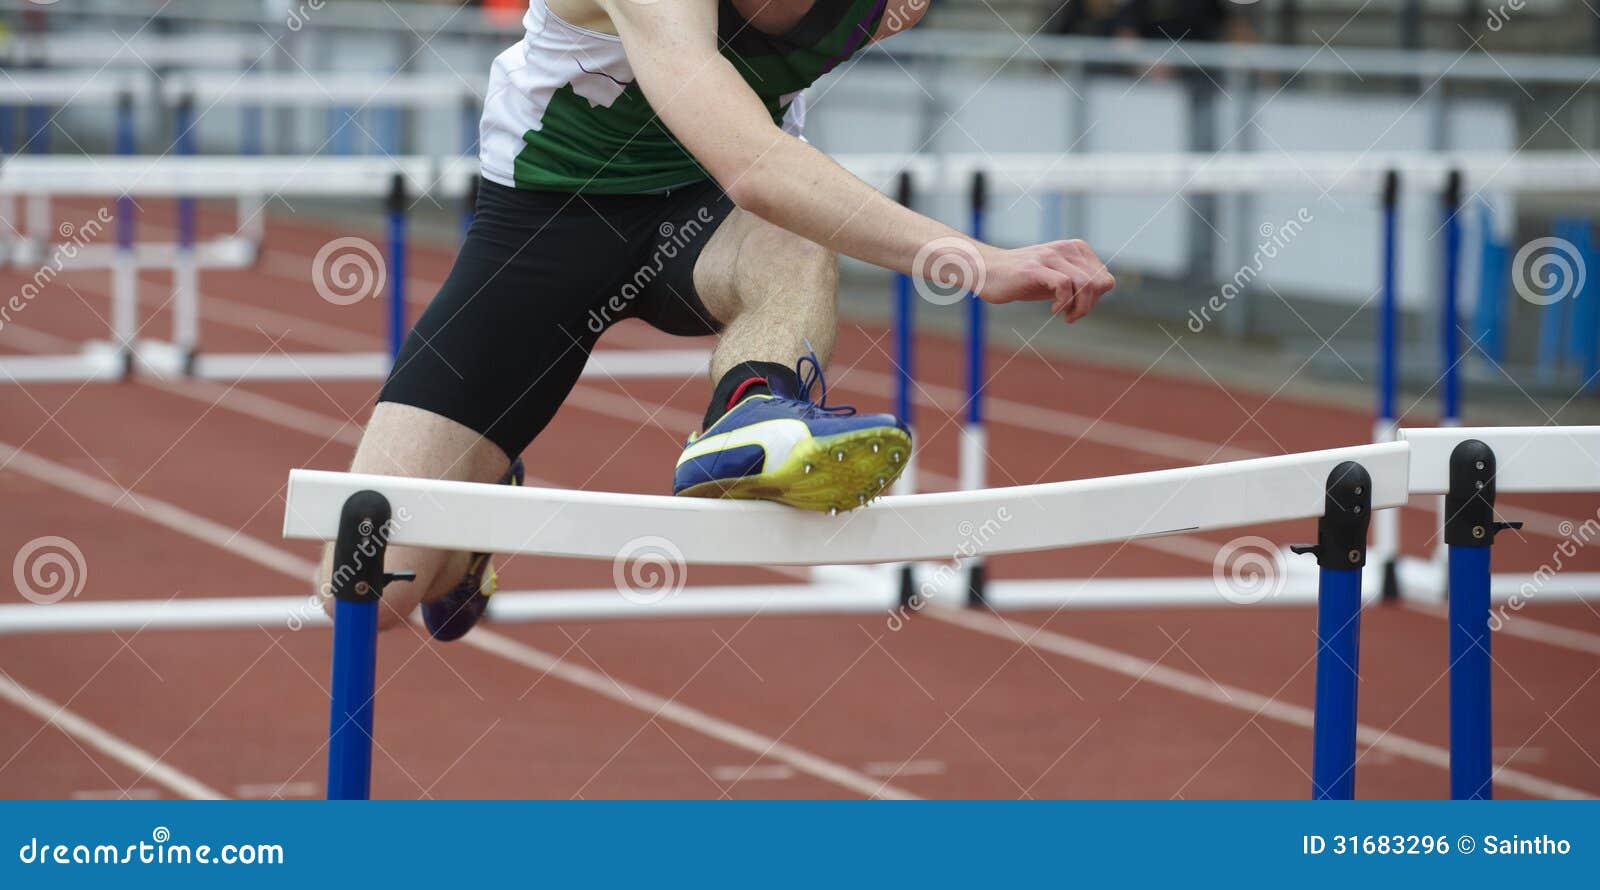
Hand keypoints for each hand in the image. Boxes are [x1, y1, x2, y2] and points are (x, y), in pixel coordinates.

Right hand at [976, 240, 1115, 322]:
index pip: (1105, 278)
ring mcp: (1050, 257)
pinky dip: (1064, 303)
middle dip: (1089, 305)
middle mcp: (1066, 248)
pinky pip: (1064, 285)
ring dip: (1080, 308)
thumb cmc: (1023, 279)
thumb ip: (1081, 282)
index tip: (1076, 308)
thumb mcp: (1057, 279)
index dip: (1095, 300)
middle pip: (1099, 283)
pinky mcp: (1035, 268)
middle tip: (1071, 315)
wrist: (987, 271)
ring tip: (1065, 316)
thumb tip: (1107, 285)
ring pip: (1085, 284)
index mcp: (1075, 248)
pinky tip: (1053, 311)